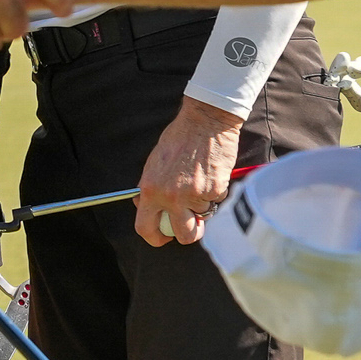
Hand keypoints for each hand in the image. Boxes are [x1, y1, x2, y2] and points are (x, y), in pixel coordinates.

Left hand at [136, 98, 240, 245]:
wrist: (204, 122)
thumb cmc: (178, 139)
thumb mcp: (154, 163)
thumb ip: (150, 188)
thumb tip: (146, 208)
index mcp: (151, 190)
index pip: (145, 228)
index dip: (155, 237)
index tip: (162, 236)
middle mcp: (171, 196)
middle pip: (183, 235)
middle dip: (189, 233)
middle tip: (192, 224)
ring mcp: (195, 195)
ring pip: (202, 216)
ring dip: (202, 206)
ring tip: (200, 181)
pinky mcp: (215, 190)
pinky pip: (215, 202)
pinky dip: (214, 192)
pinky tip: (210, 173)